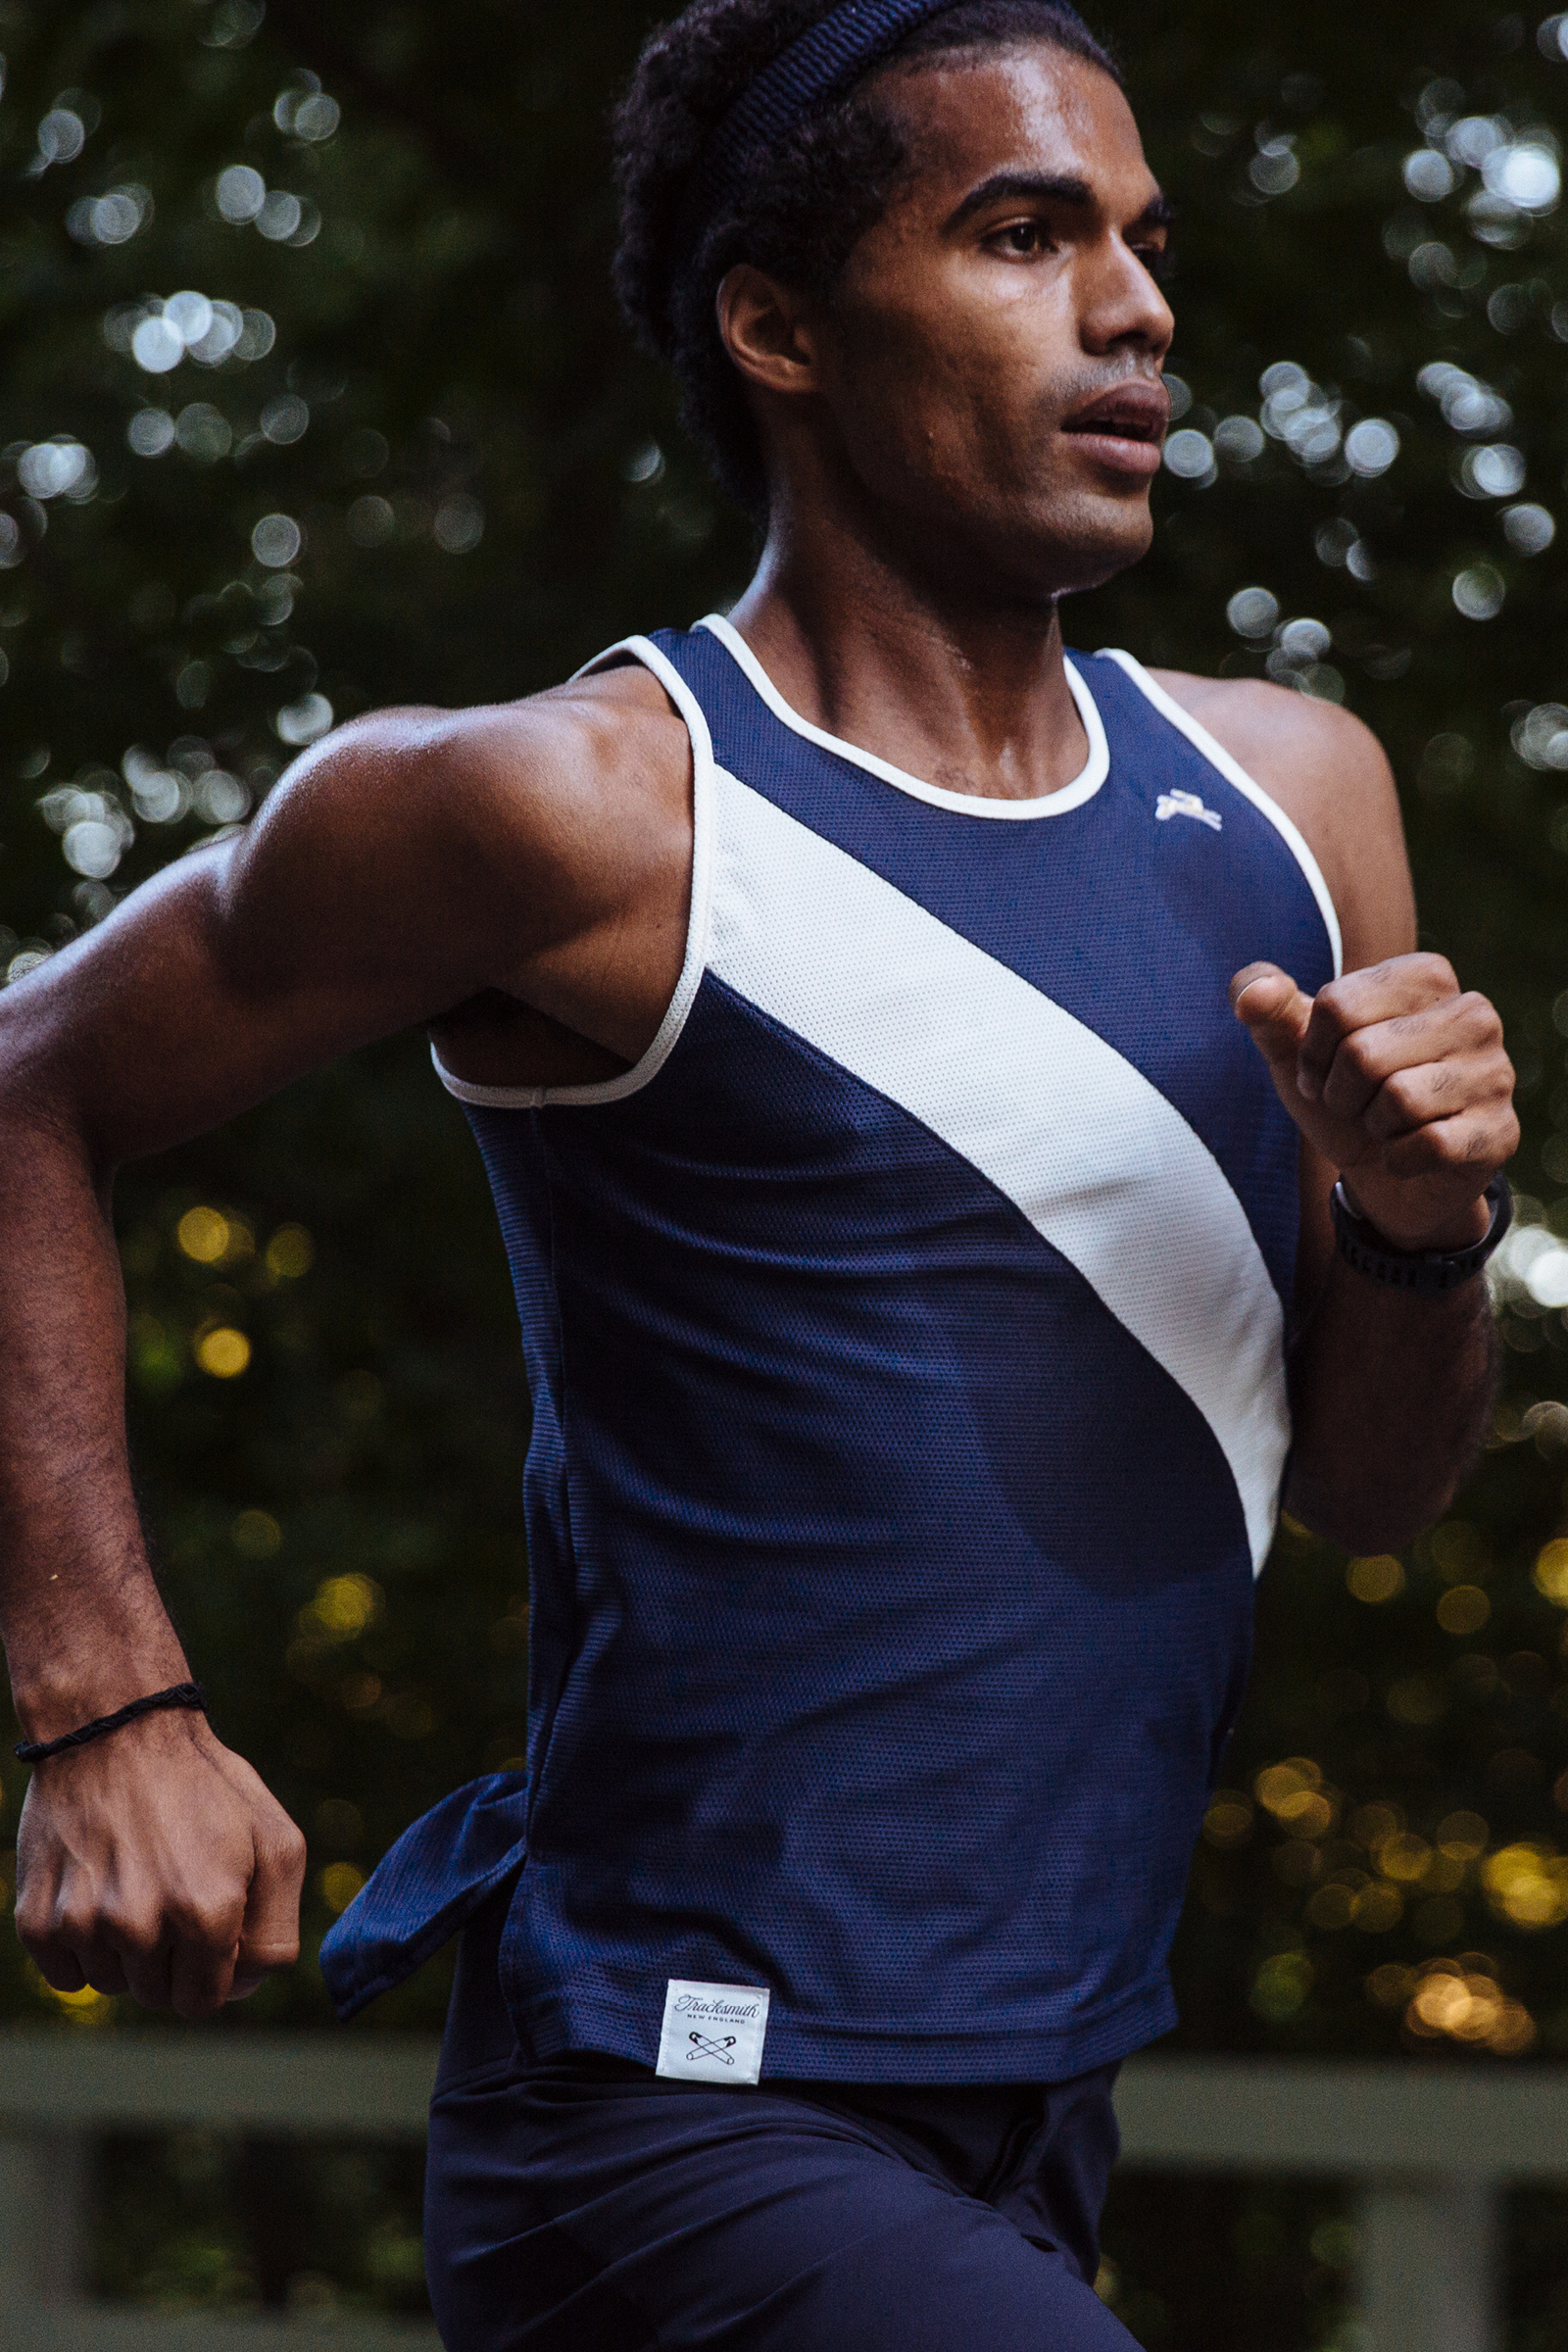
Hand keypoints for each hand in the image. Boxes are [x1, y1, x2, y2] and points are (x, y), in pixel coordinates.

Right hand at [14, 1708, 306, 2019]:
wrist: (116, 1730)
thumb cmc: (205, 1785)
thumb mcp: (276, 1842)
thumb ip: (276, 1929)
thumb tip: (243, 1990)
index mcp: (208, 1913)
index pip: (204, 2002)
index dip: (209, 1970)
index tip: (206, 1929)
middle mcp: (143, 1927)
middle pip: (156, 1996)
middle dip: (170, 1960)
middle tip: (169, 1892)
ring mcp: (84, 1925)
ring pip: (111, 1984)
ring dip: (125, 1951)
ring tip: (134, 1880)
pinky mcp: (37, 1920)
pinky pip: (65, 1975)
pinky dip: (82, 1946)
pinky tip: (97, 1890)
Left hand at [1231, 952, 1518, 1250]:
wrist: (1385, 1176)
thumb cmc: (1344, 1095)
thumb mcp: (1296, 1049)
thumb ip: (1267, 1008)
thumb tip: (1252, 992)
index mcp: (1426, 976)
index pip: (1337, 1006)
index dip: (1312, 1054)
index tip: (1324, 1072)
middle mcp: (1473, 1014)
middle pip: (1363, 1053)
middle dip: (1341, 1094)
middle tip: (1358, 1105)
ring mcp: (1495, 1072)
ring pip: (1398, 1099)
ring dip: (1373, 1126)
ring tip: (1387, 1124)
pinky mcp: (1500, 1131)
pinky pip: (1427, 1145)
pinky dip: (1398, 1159)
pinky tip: (1411, 1153)